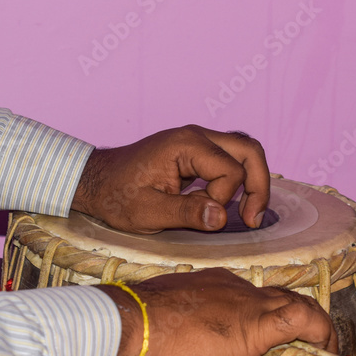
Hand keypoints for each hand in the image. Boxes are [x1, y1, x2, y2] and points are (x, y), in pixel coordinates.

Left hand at [71, 125, 269, 233]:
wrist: (96, 181)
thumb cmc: (116, 195)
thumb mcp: (147, 212)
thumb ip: (185, 214)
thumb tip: (221, 217)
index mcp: (185, 145)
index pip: (229, 170)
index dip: (223, 198)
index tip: (202, 215)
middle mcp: (196, 136)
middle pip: (249, 150)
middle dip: (258, 186)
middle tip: (253, 219)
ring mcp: (198, 141)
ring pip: (245, 151)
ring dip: (253, 181)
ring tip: (248, 214)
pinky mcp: (196, 152)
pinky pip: (231, 159)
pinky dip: (239, 180)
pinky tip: (232, 204)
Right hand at [101, 269, 335, 355]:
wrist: (127, 324)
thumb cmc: (134, 332)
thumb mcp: (165, 328)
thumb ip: (185, 334)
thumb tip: (181, 353)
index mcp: (214, 286)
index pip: (256, 297)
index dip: (274, 317)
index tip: (278, 343)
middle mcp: (236, 287)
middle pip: (283, 296)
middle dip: (304, 322)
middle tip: (316, 350)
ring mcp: (248, 302)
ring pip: (298, 305)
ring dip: (318, 331)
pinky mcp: (257, 323)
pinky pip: (303, 319)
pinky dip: (323, 334)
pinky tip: (331, 355)